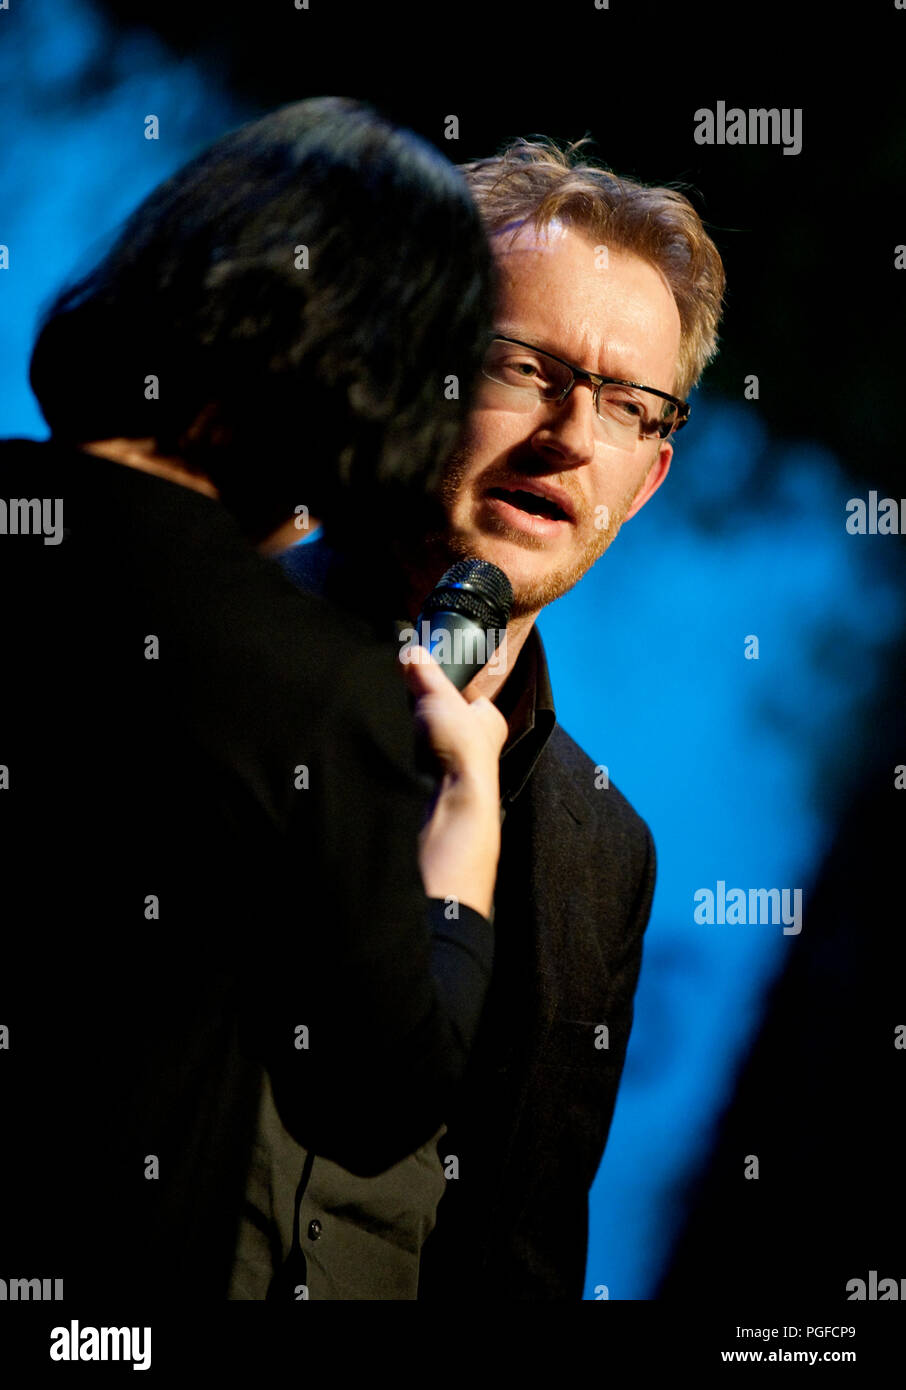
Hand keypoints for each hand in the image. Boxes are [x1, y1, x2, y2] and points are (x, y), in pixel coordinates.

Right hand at [400, 645, 507, 917]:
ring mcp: (459, 766)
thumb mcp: (439, 695)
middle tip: (407, 698)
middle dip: (427, 709)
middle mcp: (479, 744)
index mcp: (489, 720)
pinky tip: (400, 751)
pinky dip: (410, 755)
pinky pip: (421, 762)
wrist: (453, 799)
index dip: (447, 681)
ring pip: (434, 741)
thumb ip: (423, 672)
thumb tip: (410, 651)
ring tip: (401, 725)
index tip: (423, 672)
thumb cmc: (461, 748)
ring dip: (417, 734)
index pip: (468, 692)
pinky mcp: (439, 784)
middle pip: (448, 716)